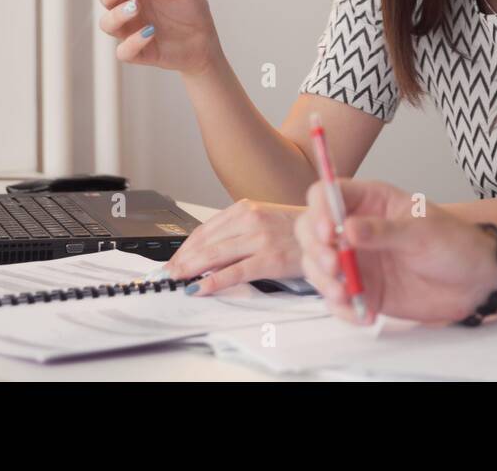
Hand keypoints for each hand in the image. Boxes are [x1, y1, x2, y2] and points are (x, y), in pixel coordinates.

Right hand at [94, 0, 221, 75]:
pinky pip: (123, 51)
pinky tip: (150, 32)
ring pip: (107, 24)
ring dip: (118, 14)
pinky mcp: (136, 52)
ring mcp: (129, 31)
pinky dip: (133, 42)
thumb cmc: (190, 9)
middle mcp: (126, 8)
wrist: (204, 40)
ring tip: (137, 7)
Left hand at [164, 199, 303, 293]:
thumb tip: (208, 250)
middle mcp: (250, 219)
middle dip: (182, 260)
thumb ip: (238, 230)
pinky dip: (213, 282)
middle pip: (205, 242)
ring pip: (215, 255)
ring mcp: (260, 239)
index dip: (185, 247)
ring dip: (191, 270)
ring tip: (177, 280)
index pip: (206, 229)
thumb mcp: (263, 219)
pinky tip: (199, 288)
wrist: (328, 232)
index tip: (173, 260)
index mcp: (246, 208)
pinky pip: (234, 272)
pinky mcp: (269, 259)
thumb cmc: (295, 230)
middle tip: (168, 274)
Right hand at [294, 178, 496, 325]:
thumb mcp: (422, 232)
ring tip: (345, 294)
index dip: (320, 210)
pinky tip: (363, 314)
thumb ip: (383, 232)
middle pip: (311, 230)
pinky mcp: (362, 289)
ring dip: (324, 282)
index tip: (328, 231)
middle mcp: (356, 228)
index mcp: (370, 201)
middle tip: (333, 264)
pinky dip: (343, 309)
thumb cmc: (454, 243)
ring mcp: (356, 260)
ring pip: (317, 266)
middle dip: (315, 248)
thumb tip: (347, 229)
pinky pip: (337, 299)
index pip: (327, 194)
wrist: (475, 281)